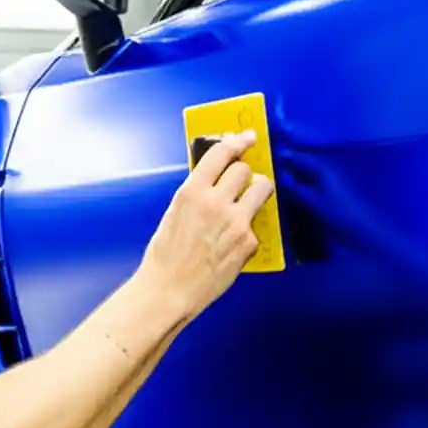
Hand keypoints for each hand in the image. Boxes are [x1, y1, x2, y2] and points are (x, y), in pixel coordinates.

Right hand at [137, 129, 274, 314]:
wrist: (169, 290)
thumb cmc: (165, 256)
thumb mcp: (174, 213)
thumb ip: (196, 193)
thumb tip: (213, 181)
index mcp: (192, 192)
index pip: (221, 154)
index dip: (237, 142)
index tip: (246, 137)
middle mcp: (216, 202)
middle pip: (244, 169)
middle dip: (244, 172)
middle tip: (243, 179)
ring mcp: (236, 222)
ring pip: (262, 188)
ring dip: (258, 189)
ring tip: (251, 198)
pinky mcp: (248, 242)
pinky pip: (256, 225)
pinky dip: (248, 229)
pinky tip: (234, 241)